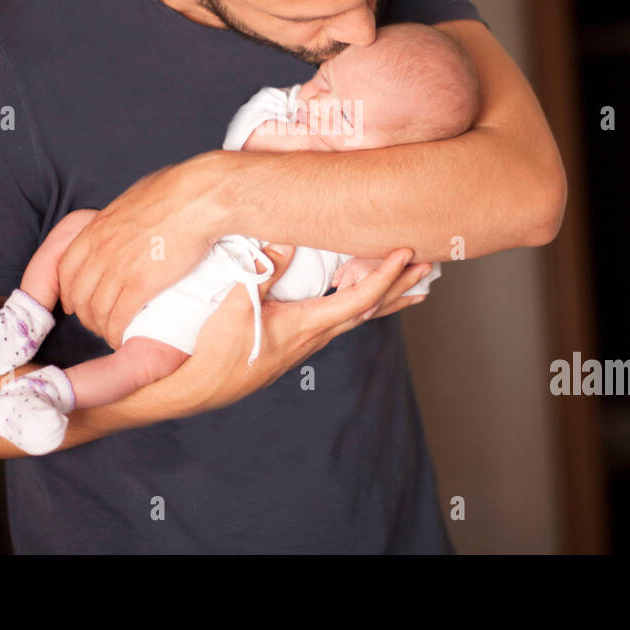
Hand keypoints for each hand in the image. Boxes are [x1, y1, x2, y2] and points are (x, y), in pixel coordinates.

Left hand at [56, 156, 220, 346]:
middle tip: (96, 322)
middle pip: (78, 294)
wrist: (199, 199)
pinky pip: (119, 317)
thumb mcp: (133, 199)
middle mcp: (101, 250)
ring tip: (112, 333)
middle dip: (85, 314)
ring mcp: (119, 268)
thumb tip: (126, 224)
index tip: (76, 302)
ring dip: (102, 327)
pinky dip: (117, 332)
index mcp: (97, 228)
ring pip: (96, 310)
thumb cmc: (176, 192)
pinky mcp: (141, 284)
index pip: (66, 269)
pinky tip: (123, 337)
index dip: (69, 291)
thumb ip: (121, 218)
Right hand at [158, 244, 430, 417]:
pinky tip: (359, 303)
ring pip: (356, 318)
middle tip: (430, 267)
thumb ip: (262, 271)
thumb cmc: (217, 350)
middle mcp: (314, 336)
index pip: (359, 297)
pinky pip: (338, 322)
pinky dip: (361, 307)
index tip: (407, 254)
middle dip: (400, 286)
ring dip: (386, 299)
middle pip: (369, 309)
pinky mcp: (294, 345)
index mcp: (307, 324)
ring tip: (412, 288)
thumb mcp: (237, 304)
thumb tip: (284, 242)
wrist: (199, 387)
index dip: (385, 275)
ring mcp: (305, 343)